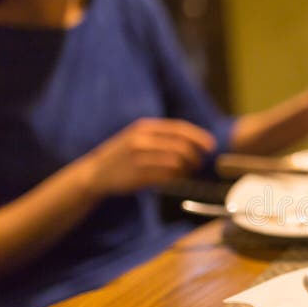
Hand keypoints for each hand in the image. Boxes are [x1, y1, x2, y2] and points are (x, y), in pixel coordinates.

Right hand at [77, 118, 215, 196]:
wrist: (96, 173)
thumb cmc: (124, 155)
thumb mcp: (139, 136)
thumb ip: (162, 136)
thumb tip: (195, 141)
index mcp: (145, 127)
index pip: (180, 128)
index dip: (199, 137)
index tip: (211, 146)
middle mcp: (142, 140)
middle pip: (181, 147)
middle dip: (196, 156)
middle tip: (198, 164)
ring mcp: (139, 158)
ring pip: (176, 163)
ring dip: (187, 169)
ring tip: (186, 172)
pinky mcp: (138, 175)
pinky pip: (167, 176)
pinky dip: (175, 178)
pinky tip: (174, 179)